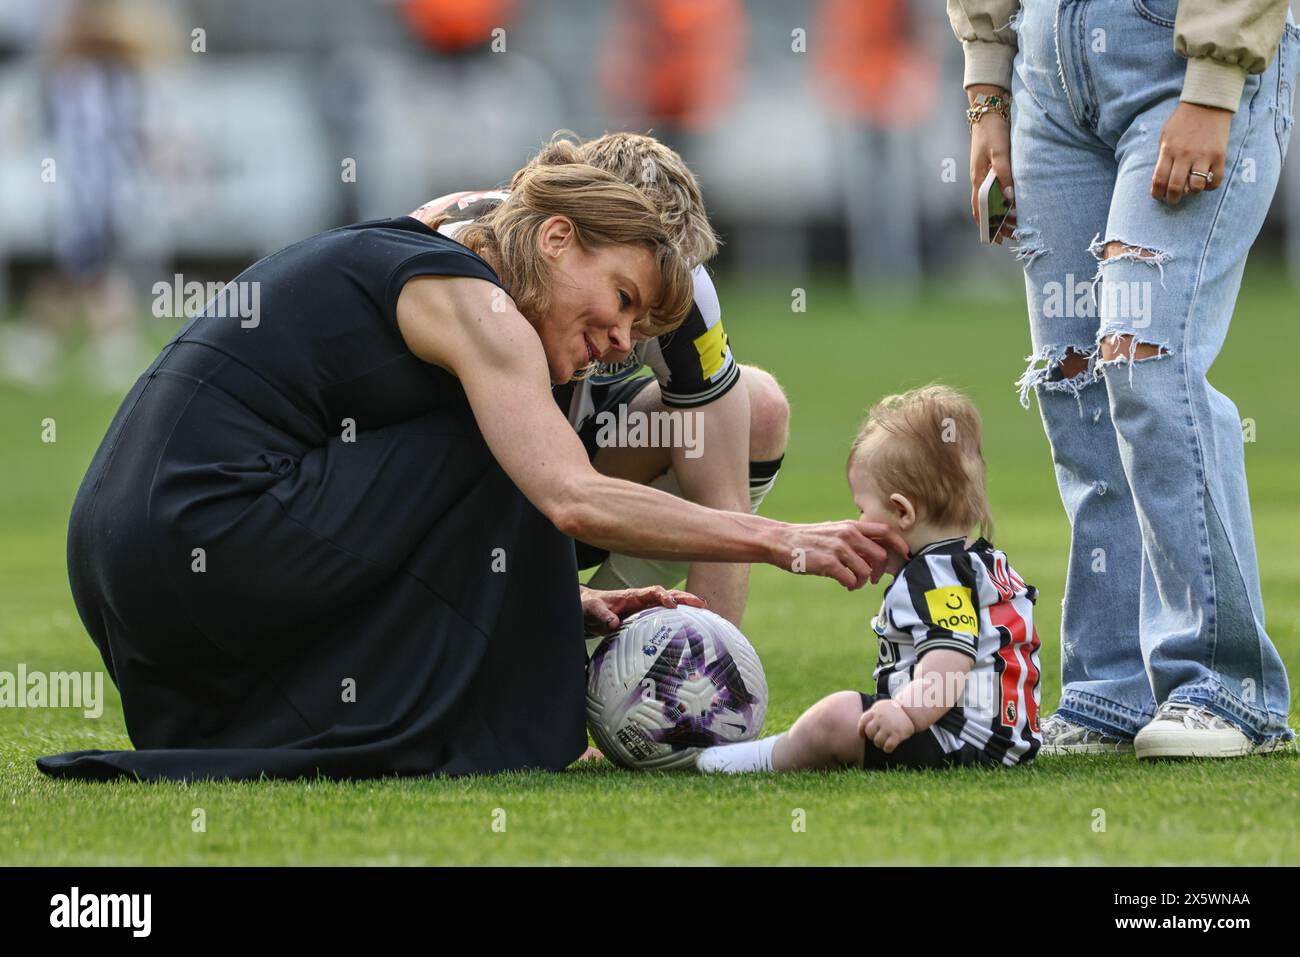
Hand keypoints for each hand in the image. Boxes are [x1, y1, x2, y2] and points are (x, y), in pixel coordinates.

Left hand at [579, 584, 705, 633]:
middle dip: (685, 598)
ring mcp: (645, 609)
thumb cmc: (588, 606)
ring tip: (705, 611)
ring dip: (687, 606)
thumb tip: (614, 623)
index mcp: (632, 596)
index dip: (664, 596)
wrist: (586, 610)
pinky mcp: (645, 619)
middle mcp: (642, 600)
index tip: (673, 605)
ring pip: (670, 605)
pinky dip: (679, 618)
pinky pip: (665, 617)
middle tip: (702, 604)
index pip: (653, 592)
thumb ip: (601, 615)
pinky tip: (692, 625)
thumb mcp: (591, 610)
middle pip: (668, 595)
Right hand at [781, 521, 910, 589]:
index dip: (900, 544)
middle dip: (880, 571)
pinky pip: (850, 579)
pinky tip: (845, 584)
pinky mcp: (828, 563)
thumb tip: (875, 552)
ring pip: (866, 570)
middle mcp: (848, 534)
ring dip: (863, 581)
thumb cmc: (809, 538)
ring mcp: (838, 548)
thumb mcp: (834, 530)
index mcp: (851, 526)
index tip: (906, 555)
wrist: (781, 540)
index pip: (885, 531)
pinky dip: (851, 585)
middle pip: (881, 555)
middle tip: (872, 579)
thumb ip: (854, 537)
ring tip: (853, 582)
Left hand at [859, 698, 914, 753]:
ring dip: (880, 744)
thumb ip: (873, 714)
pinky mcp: (897, 734)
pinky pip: (887, 747)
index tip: (862, 736)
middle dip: (872, 737)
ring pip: (877, 741)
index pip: (863, 720)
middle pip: (869, 732)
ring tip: (885, 742)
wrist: (912, 710)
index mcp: (876, 710)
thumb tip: (862, 730)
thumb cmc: (895, 711)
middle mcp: (881, 717)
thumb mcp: (883, 707)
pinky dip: (887, 749)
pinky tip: (890, 748)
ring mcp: (889, 726)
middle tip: (879, 737)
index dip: (860, 729)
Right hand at [967, 84, 1015, 243]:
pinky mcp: (992, 166)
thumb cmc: (992, 130)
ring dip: (1001, 213)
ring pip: (991, 200)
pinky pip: (996, 189)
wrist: (987, 108)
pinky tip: (1013, 204)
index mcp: (978, 179)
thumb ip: (1004, 174)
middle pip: (986, 208)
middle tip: (1010, 236)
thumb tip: (1009, 198)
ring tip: (1014, 224)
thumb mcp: (999, 152)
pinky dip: (1003, 200)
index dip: (987, 225)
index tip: (997, 239)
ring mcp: (985, 173)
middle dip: (996, 223)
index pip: (979, 209)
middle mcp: (979, 179)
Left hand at [1151, 102, 1229, 204]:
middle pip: (1175, 187)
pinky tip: (1206, 183)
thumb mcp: (1166, 136)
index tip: (1159, 196)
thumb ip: (1163, 156)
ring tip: (1190, 190)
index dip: (1157, 193)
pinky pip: (1216, 180)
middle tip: (1173, 200)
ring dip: (1191, 193)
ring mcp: (1203, 155)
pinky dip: (1210, 187)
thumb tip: (1163, 179)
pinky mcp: (1220, 155)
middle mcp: (1185, 155)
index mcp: (1168, 150)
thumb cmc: (1183, 121)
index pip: (1159, 180)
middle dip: (1172, 198)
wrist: (1207, 104)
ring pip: (1196, 187)